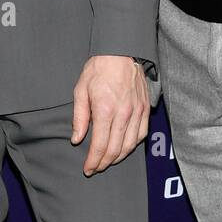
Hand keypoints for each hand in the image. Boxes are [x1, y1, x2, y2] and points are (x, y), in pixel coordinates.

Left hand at [71, 55, 149, 175]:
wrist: (120, 51)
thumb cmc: (98, 69)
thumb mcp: (81, 90)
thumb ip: (79, 117)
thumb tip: (77, 139)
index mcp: (105, 109)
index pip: (100, 145)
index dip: (93, 161)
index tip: (88, 169)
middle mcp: (123, 113)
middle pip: (116, 150)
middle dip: (104, 163)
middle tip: (96, 168)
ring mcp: (137, 111)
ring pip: (130, 145)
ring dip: (118, 158)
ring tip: (108, 161)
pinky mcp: (145, 108)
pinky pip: (141, 134)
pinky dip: (132, 145)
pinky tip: (124, 148)